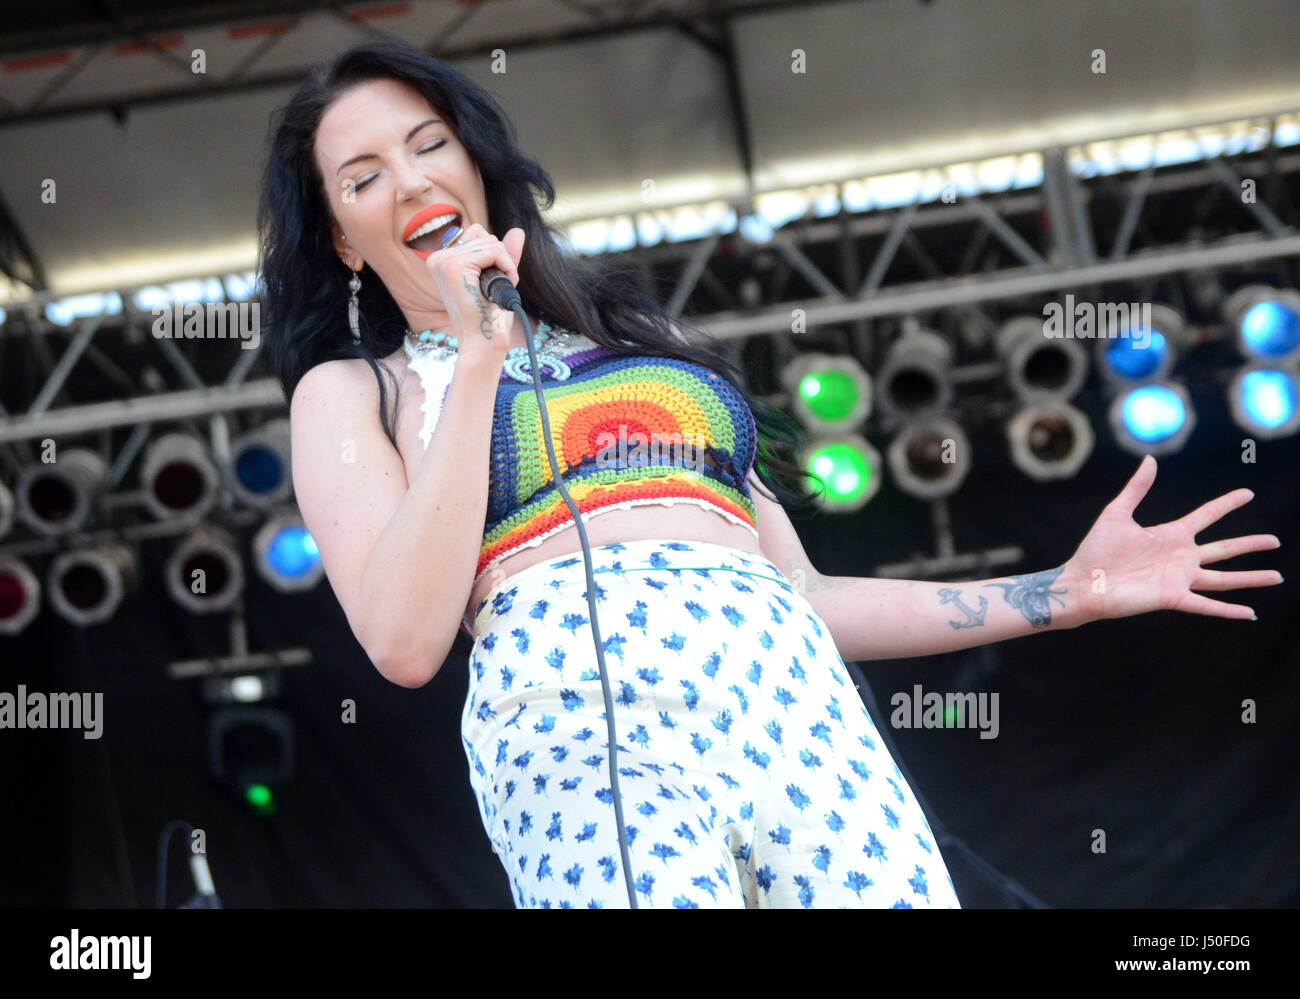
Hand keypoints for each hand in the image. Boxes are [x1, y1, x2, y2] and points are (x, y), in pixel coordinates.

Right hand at [426, 223, 524, 360]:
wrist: (483, 342)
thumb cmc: (490, 316)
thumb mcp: (498, 279)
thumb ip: (504, 254)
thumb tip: (518, 230)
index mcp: (442, 260)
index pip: (477, 234)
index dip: (493, 257)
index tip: (487, 285)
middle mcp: (438, 258)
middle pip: (484, 235)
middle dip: (500, 261)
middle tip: (492, 290)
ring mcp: (443, 261)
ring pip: (492, 242)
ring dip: (504, 267)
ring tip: (492, 292)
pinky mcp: (454, 266)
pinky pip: (495, 251)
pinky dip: (506, 268)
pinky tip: (496, 289)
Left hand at [1065, 455, 1281, 621]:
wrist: (1081, 582)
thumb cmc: (1095, 550)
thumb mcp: (1116, 513)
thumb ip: (1136, 488)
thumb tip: (1151, 459)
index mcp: (1170, 535)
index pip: (1206, 516)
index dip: (1227, 504)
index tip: (1248, 494)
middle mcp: (1180, 557)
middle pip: (1224, 549)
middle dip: (1250, 544)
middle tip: (1276, 540)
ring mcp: (1178, 578)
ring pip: (1224, 579)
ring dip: (1250, 578)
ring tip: (1277, 576)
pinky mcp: (1172, 598)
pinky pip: (1207, 605)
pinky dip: (1228, 610)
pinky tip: (1250, 612)